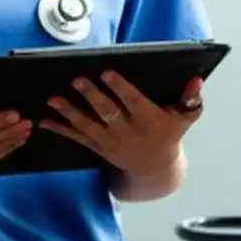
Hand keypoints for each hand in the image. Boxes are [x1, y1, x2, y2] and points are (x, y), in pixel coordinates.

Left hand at [38, 72, 203, 176]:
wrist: (155, 168)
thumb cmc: (169, 133)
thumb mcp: (185, 118)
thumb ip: (191, 99)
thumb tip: (196, 80)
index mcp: (149, 120)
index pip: (133, 102)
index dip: (120, 88)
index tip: (108, 72)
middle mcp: (128, 131)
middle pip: (107, 112)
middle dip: (91, 96)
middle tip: (77, 80)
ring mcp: (110, 141)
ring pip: (87, 126)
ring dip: (69, 113)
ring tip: (53, 99)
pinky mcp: (97, 147)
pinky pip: (76, 137)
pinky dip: (60, 128)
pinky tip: (44, 119)